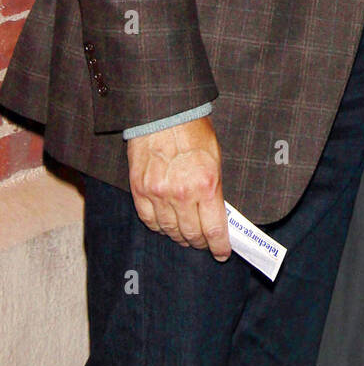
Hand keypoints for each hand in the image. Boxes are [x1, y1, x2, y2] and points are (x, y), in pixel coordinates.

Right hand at [127, 116, 230, 258]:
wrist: (163, 113)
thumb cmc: (194, 131)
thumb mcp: (216, 159)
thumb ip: (215, 189)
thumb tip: (218, 214)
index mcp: (207, 184)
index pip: (214, 229)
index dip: (219, 246)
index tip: (222, 253)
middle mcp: (182, 194)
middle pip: (192, 234)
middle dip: (201, 243)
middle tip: (205, 244)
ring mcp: (158, 194)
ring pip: (170, 231)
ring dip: (180, 237)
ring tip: (187, 237)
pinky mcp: (140, 190)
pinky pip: (150, 220)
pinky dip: (159, 227)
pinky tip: (166, 226)